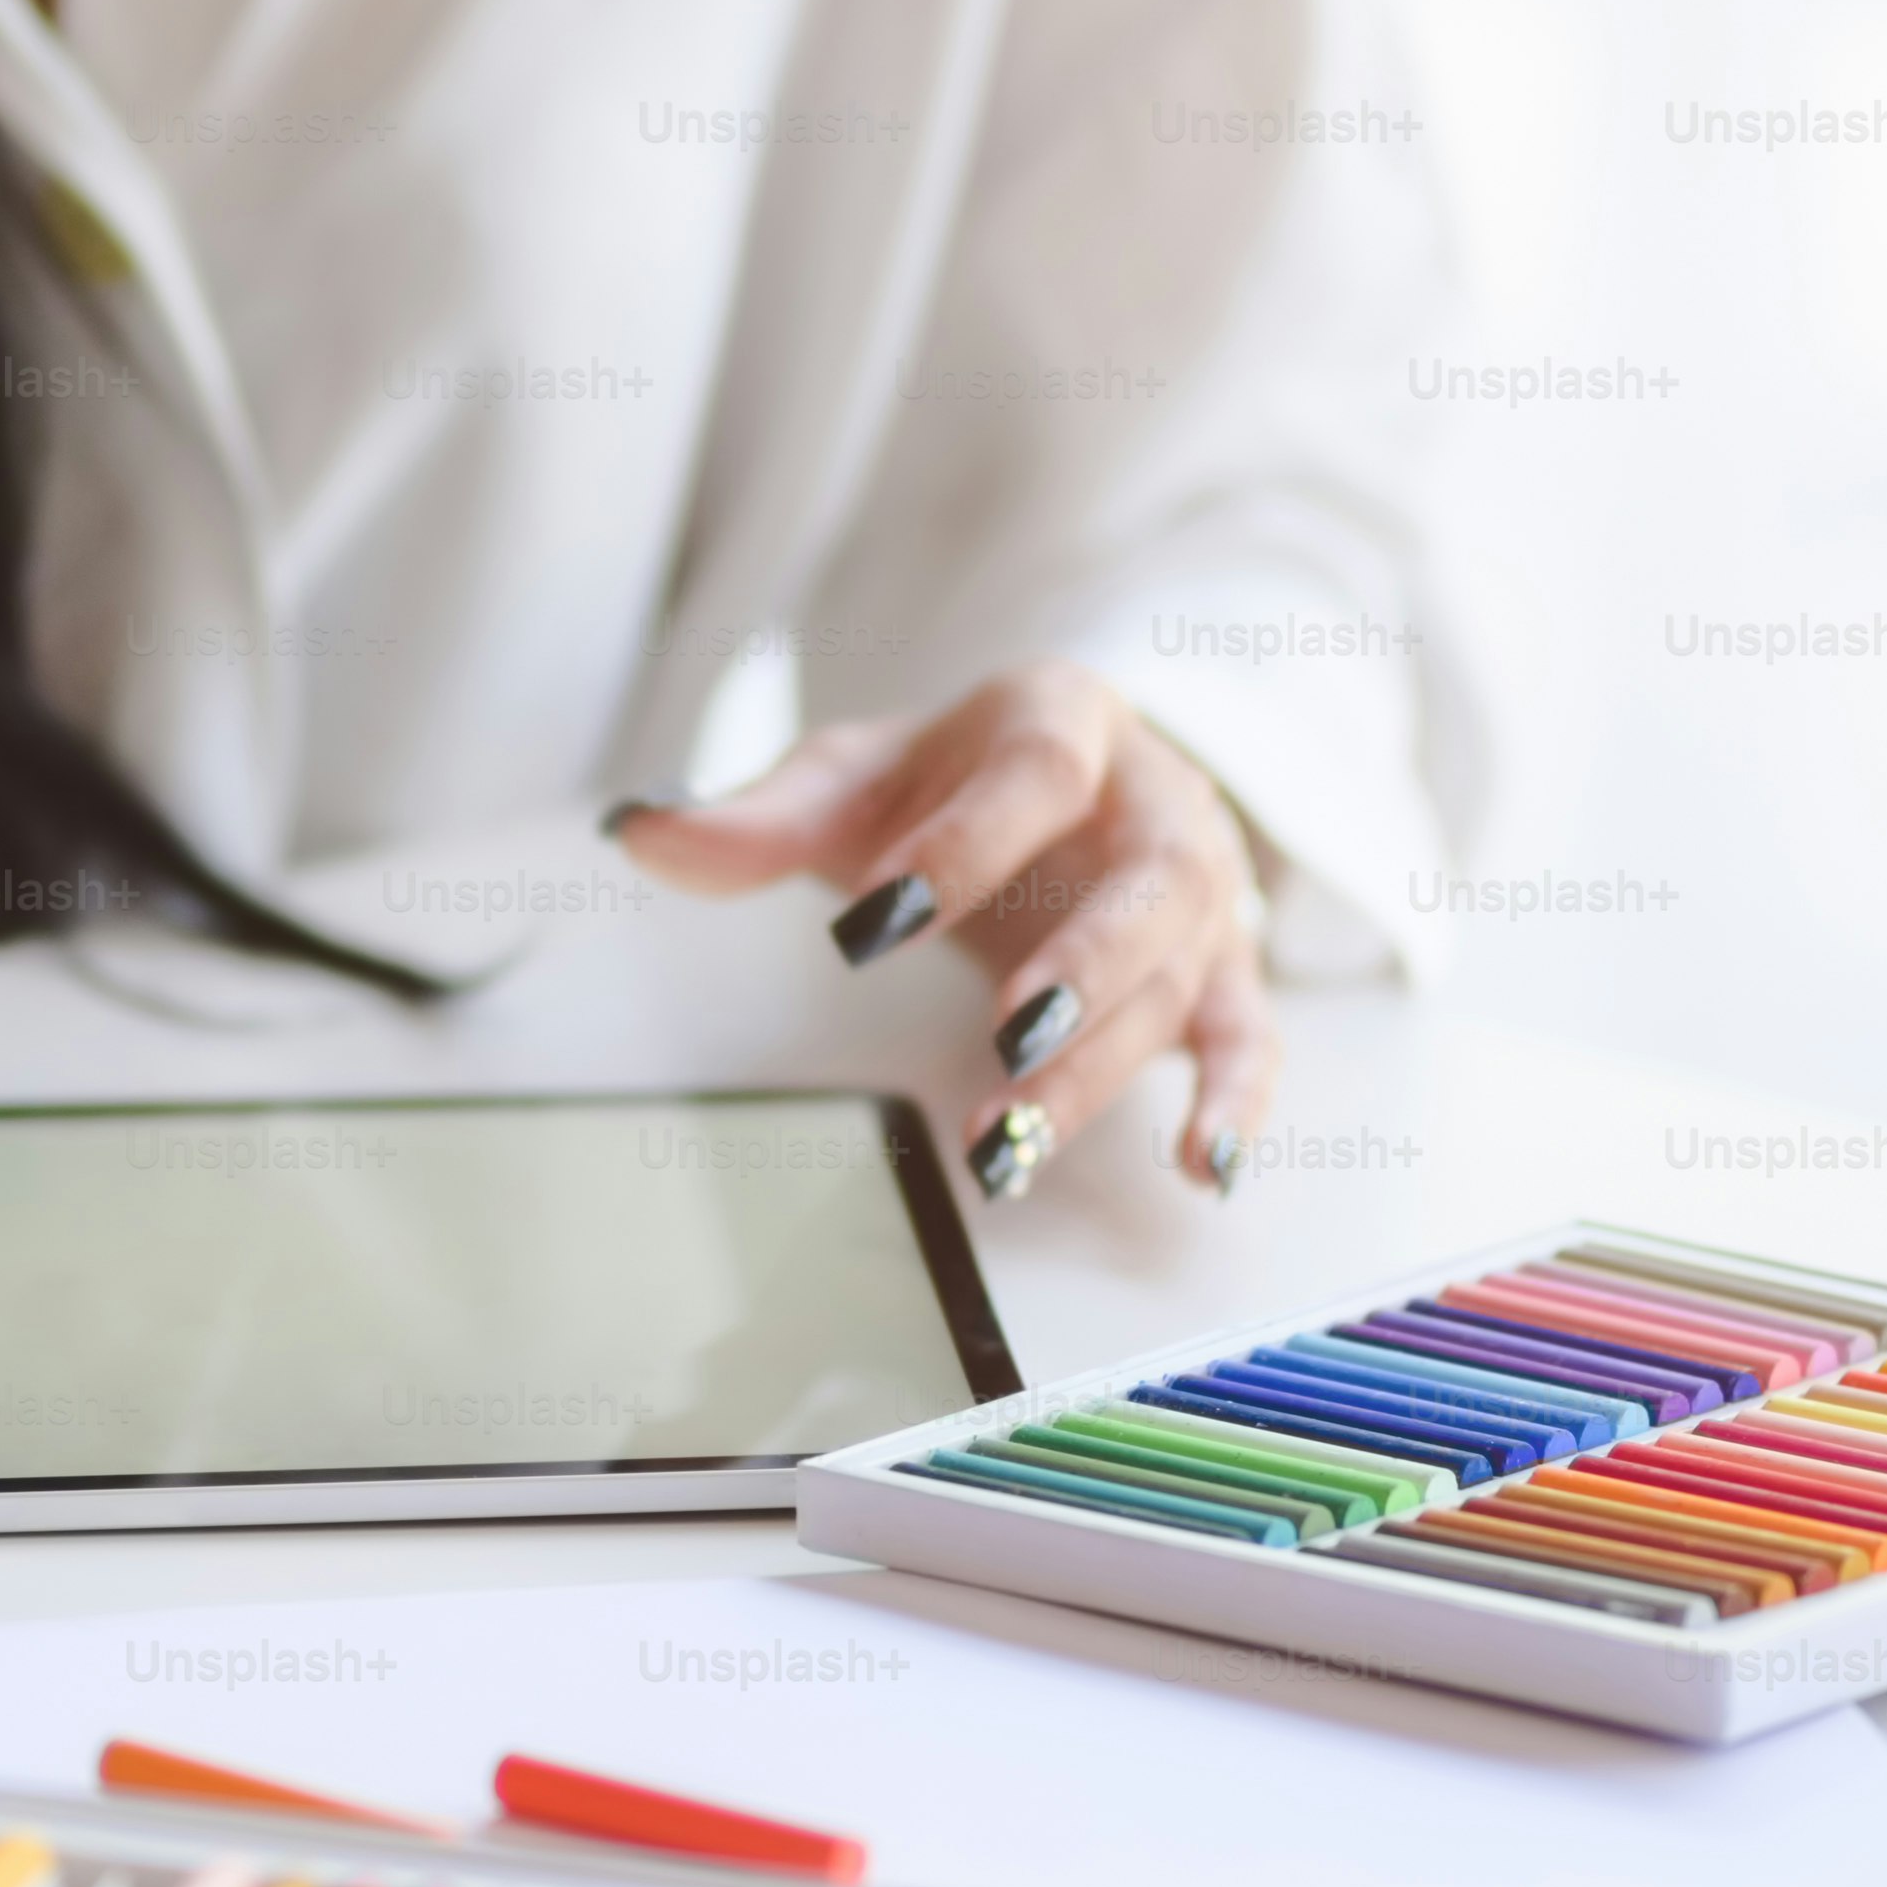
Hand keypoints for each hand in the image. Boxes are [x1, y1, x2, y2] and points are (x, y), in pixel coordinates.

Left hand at [608, 662, 1274, 1205]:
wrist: (1061, 780)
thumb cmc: (946, 783)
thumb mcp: (851, 783)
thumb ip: (755, 816)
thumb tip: (635, 828)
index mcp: (1065, 719)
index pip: (1035, 773)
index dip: (962, 848)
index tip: (866, 926)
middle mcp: (1158, 798)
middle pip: (1148, 883)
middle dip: (1082, 966)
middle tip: (1006, 1037)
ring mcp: (1205, 890)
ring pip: (1182, 977)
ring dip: (1105, 1068)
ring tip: (1011, 1144)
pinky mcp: (1224, 969)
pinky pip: (1251, 1035)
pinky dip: (1238, 1100)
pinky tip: (1204, 1166)